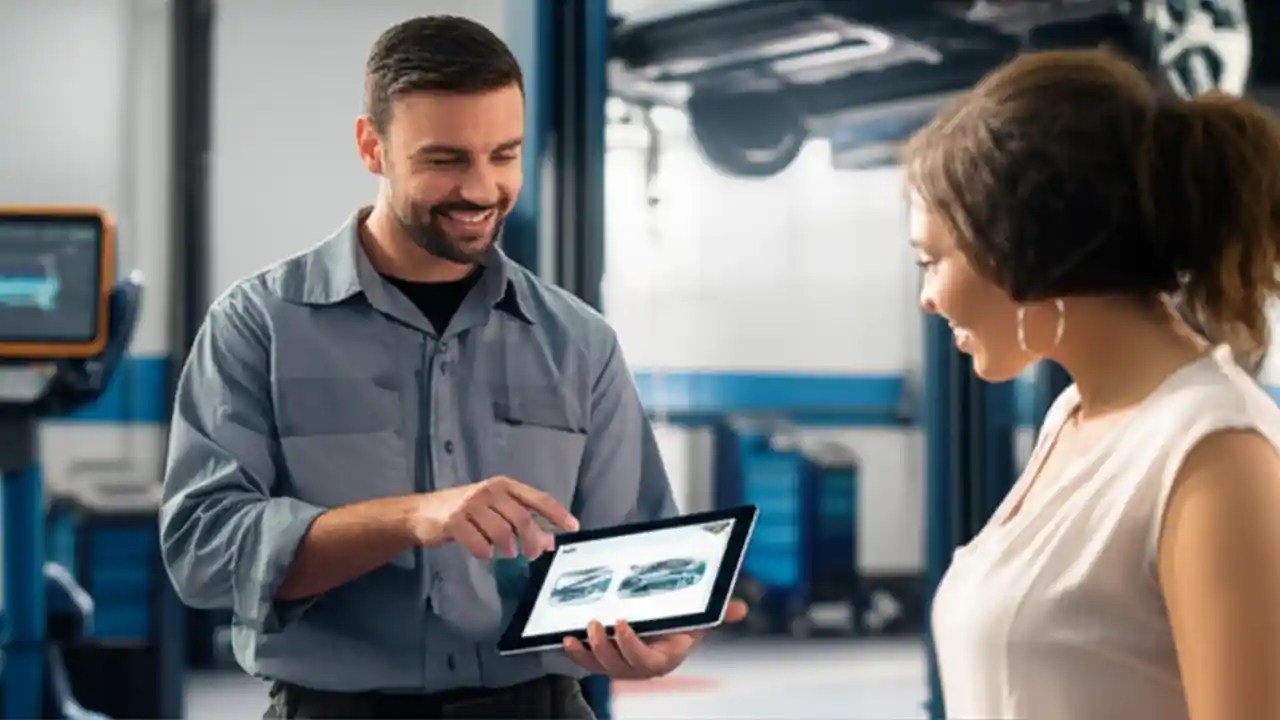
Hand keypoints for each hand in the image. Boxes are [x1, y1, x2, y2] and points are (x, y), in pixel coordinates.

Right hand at [412, 476, 578, 559]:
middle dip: (533, 539)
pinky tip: (484, 554)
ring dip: (509, 549)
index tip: (573, 527)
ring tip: (507, 553)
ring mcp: (470, 505)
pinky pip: (479, 543)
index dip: (557, 513)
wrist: (421, 512)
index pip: (537, 498)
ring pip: (502, 532)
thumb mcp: (495, 509)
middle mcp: (489, 491)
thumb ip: (520, 520)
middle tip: (534, 554)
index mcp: (504, 485)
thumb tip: (548, 540)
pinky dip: (486, 553)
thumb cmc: (465, 511)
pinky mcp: (454, 521)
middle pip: (522, 518)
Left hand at [562, 599, 747, 678]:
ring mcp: (622, 667)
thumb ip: (720, 614)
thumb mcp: (700, 619)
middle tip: (596, 623)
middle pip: (619, 667)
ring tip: (581, 629)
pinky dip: (576, 654)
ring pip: (601, 667)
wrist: (669, 630)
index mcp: (665, 659)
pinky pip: (588, 664)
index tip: (622, 623)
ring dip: (587, 652)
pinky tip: (566, 639)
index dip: (631, 645)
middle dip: (604, 647)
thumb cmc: (683, 624)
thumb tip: (742, 609)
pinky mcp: (606, 662)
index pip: (646, 660)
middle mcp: (642, 669)